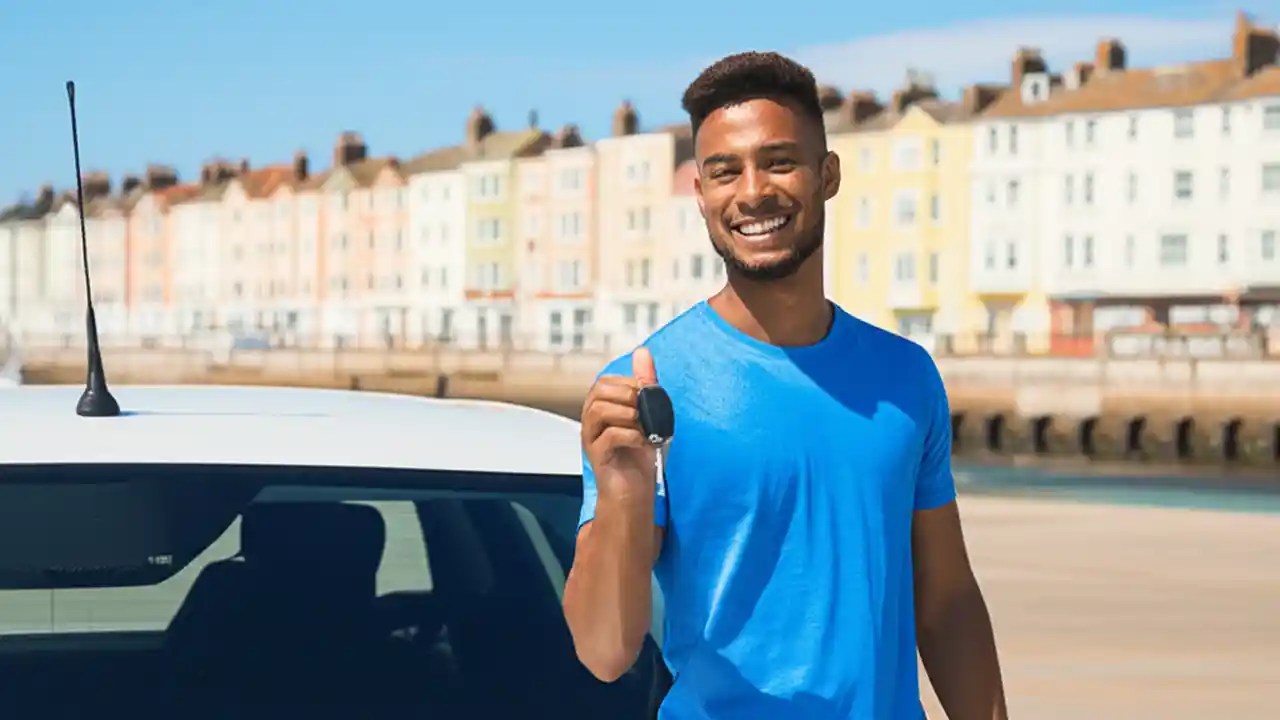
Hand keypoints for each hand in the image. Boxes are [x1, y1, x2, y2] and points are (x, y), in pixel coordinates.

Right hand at [581, 347, 658, 502]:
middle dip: (626, 395)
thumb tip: (642, 352)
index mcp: (600, 408)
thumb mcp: (650, 414)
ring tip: (644, 426)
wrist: (635, 491)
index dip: (627, 383)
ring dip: (626, 414)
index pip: (604, 382)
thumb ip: (645, 384)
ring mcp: (591, 439)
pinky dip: (631, 435)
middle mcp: (591, 422)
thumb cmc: (640, 455)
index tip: (647, 395)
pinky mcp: (597, 456)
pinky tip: (643, 440)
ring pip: (598, 410)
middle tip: (644, 410)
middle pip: (597, 391)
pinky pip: (609, 436)